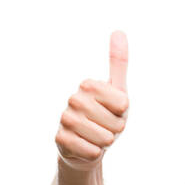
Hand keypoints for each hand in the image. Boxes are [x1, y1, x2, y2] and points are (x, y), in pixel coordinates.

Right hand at [55, 31, 129, 172]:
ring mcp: (65, 119)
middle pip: (117, 123)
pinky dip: (95, 153)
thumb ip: (118, 63)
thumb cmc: (105, 115)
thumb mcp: (117, 91)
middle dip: (117, 129)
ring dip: (106, 142)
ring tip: (96, 135)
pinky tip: (86, 146)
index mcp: (88, 85)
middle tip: (105, 125)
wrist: (86, 143)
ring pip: (105, 139)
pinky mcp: (61, 140)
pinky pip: (93, 151)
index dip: (124, 113)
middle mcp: (74, 99)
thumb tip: (119, 31)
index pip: (123, 104)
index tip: (114, 110)